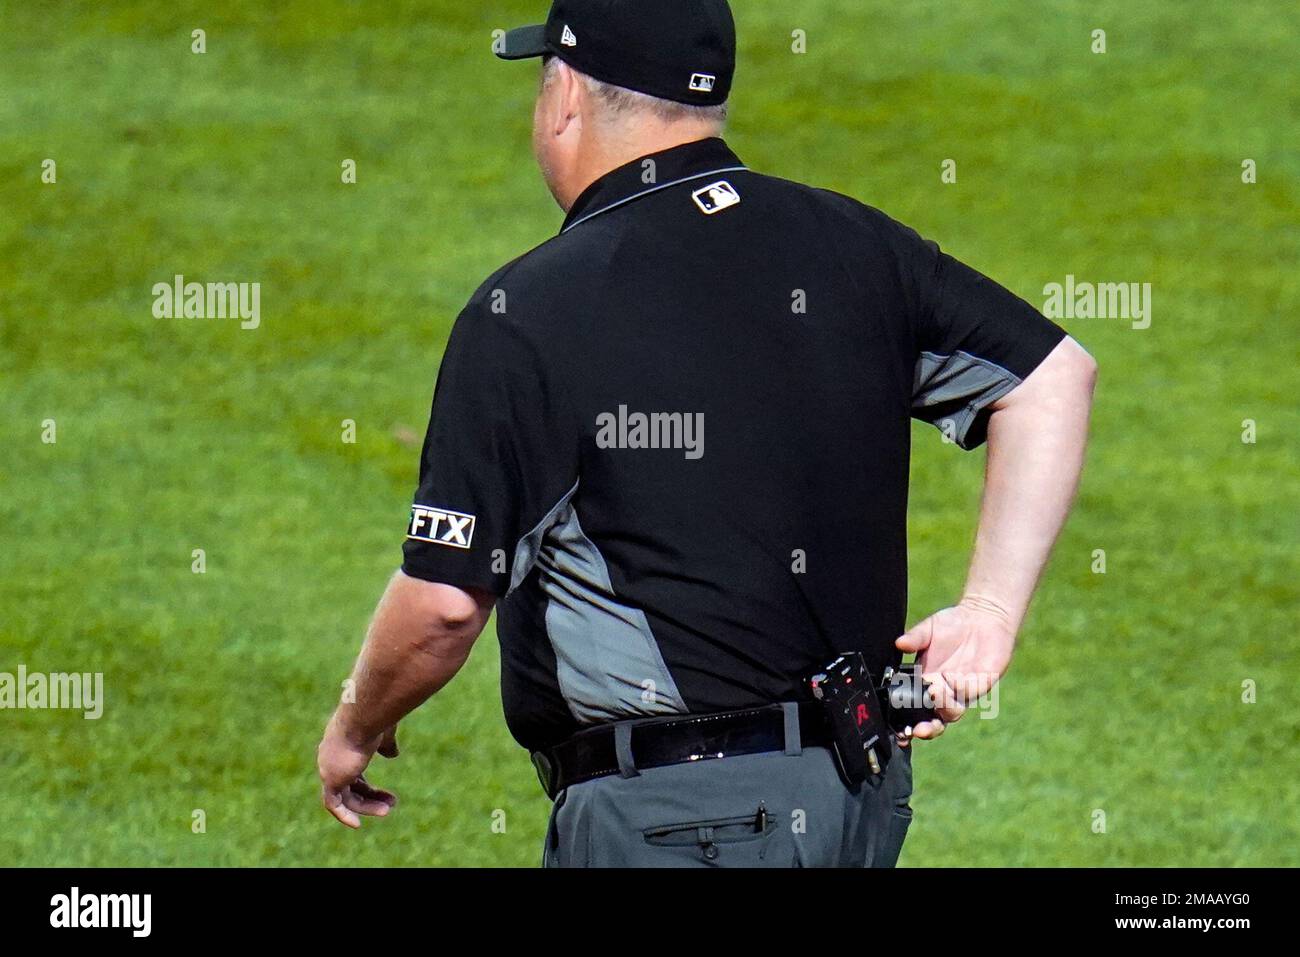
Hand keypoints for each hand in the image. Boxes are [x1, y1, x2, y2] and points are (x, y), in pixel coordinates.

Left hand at [317, 718, 398, 828]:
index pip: (352, 770)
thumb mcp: (383, 733)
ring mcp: (329, 768)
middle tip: (390, 804)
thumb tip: (393, 755)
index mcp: (340, 744)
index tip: (384, 794)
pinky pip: (333, 803)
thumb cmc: (375, 719)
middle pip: (350, 784)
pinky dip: (343, 815)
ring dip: (366, 806)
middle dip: (370, 796)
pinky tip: (356, 825)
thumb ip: (386, 745)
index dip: (366, 785)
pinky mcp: (331, 779)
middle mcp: (330, 757)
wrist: (364, 718)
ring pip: (346, 795)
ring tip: (387, 810)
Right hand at [893, 599, 1016, 742]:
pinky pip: (970, 693)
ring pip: (953, 712)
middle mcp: (944, 692)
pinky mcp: (982, 684)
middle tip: (919, 729)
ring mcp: (963, 691)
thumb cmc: (953, 625)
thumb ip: (913, 638)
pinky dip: (960, 688)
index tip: (901, 731)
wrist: (983, 616)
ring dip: (942, 706)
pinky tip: (952, 676)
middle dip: (927, 729)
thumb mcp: (928, 630)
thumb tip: (899, 644)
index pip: (916, 710)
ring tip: (935, 691)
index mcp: (927, 683)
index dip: (908, 724)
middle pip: (936, 721)